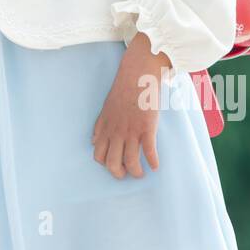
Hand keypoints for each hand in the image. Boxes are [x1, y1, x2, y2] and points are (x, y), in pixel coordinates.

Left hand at [91, 32, 171, 178]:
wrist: (137, 75)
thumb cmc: (123, 90)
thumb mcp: (105, 108)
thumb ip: (100, 126)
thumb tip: (93, 141)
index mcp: (105, 128)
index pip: (98, 155)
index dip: (105, 164)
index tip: (114, 165)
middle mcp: (116, 132)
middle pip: (112, 163)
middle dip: (119, 174)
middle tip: (127, 175)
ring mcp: (131, 131)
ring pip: (130, 162)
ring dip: (136, 172)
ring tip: (141, 173)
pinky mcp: (147, 128)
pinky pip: (149, 152)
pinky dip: (153, 162)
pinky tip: (155, 166)